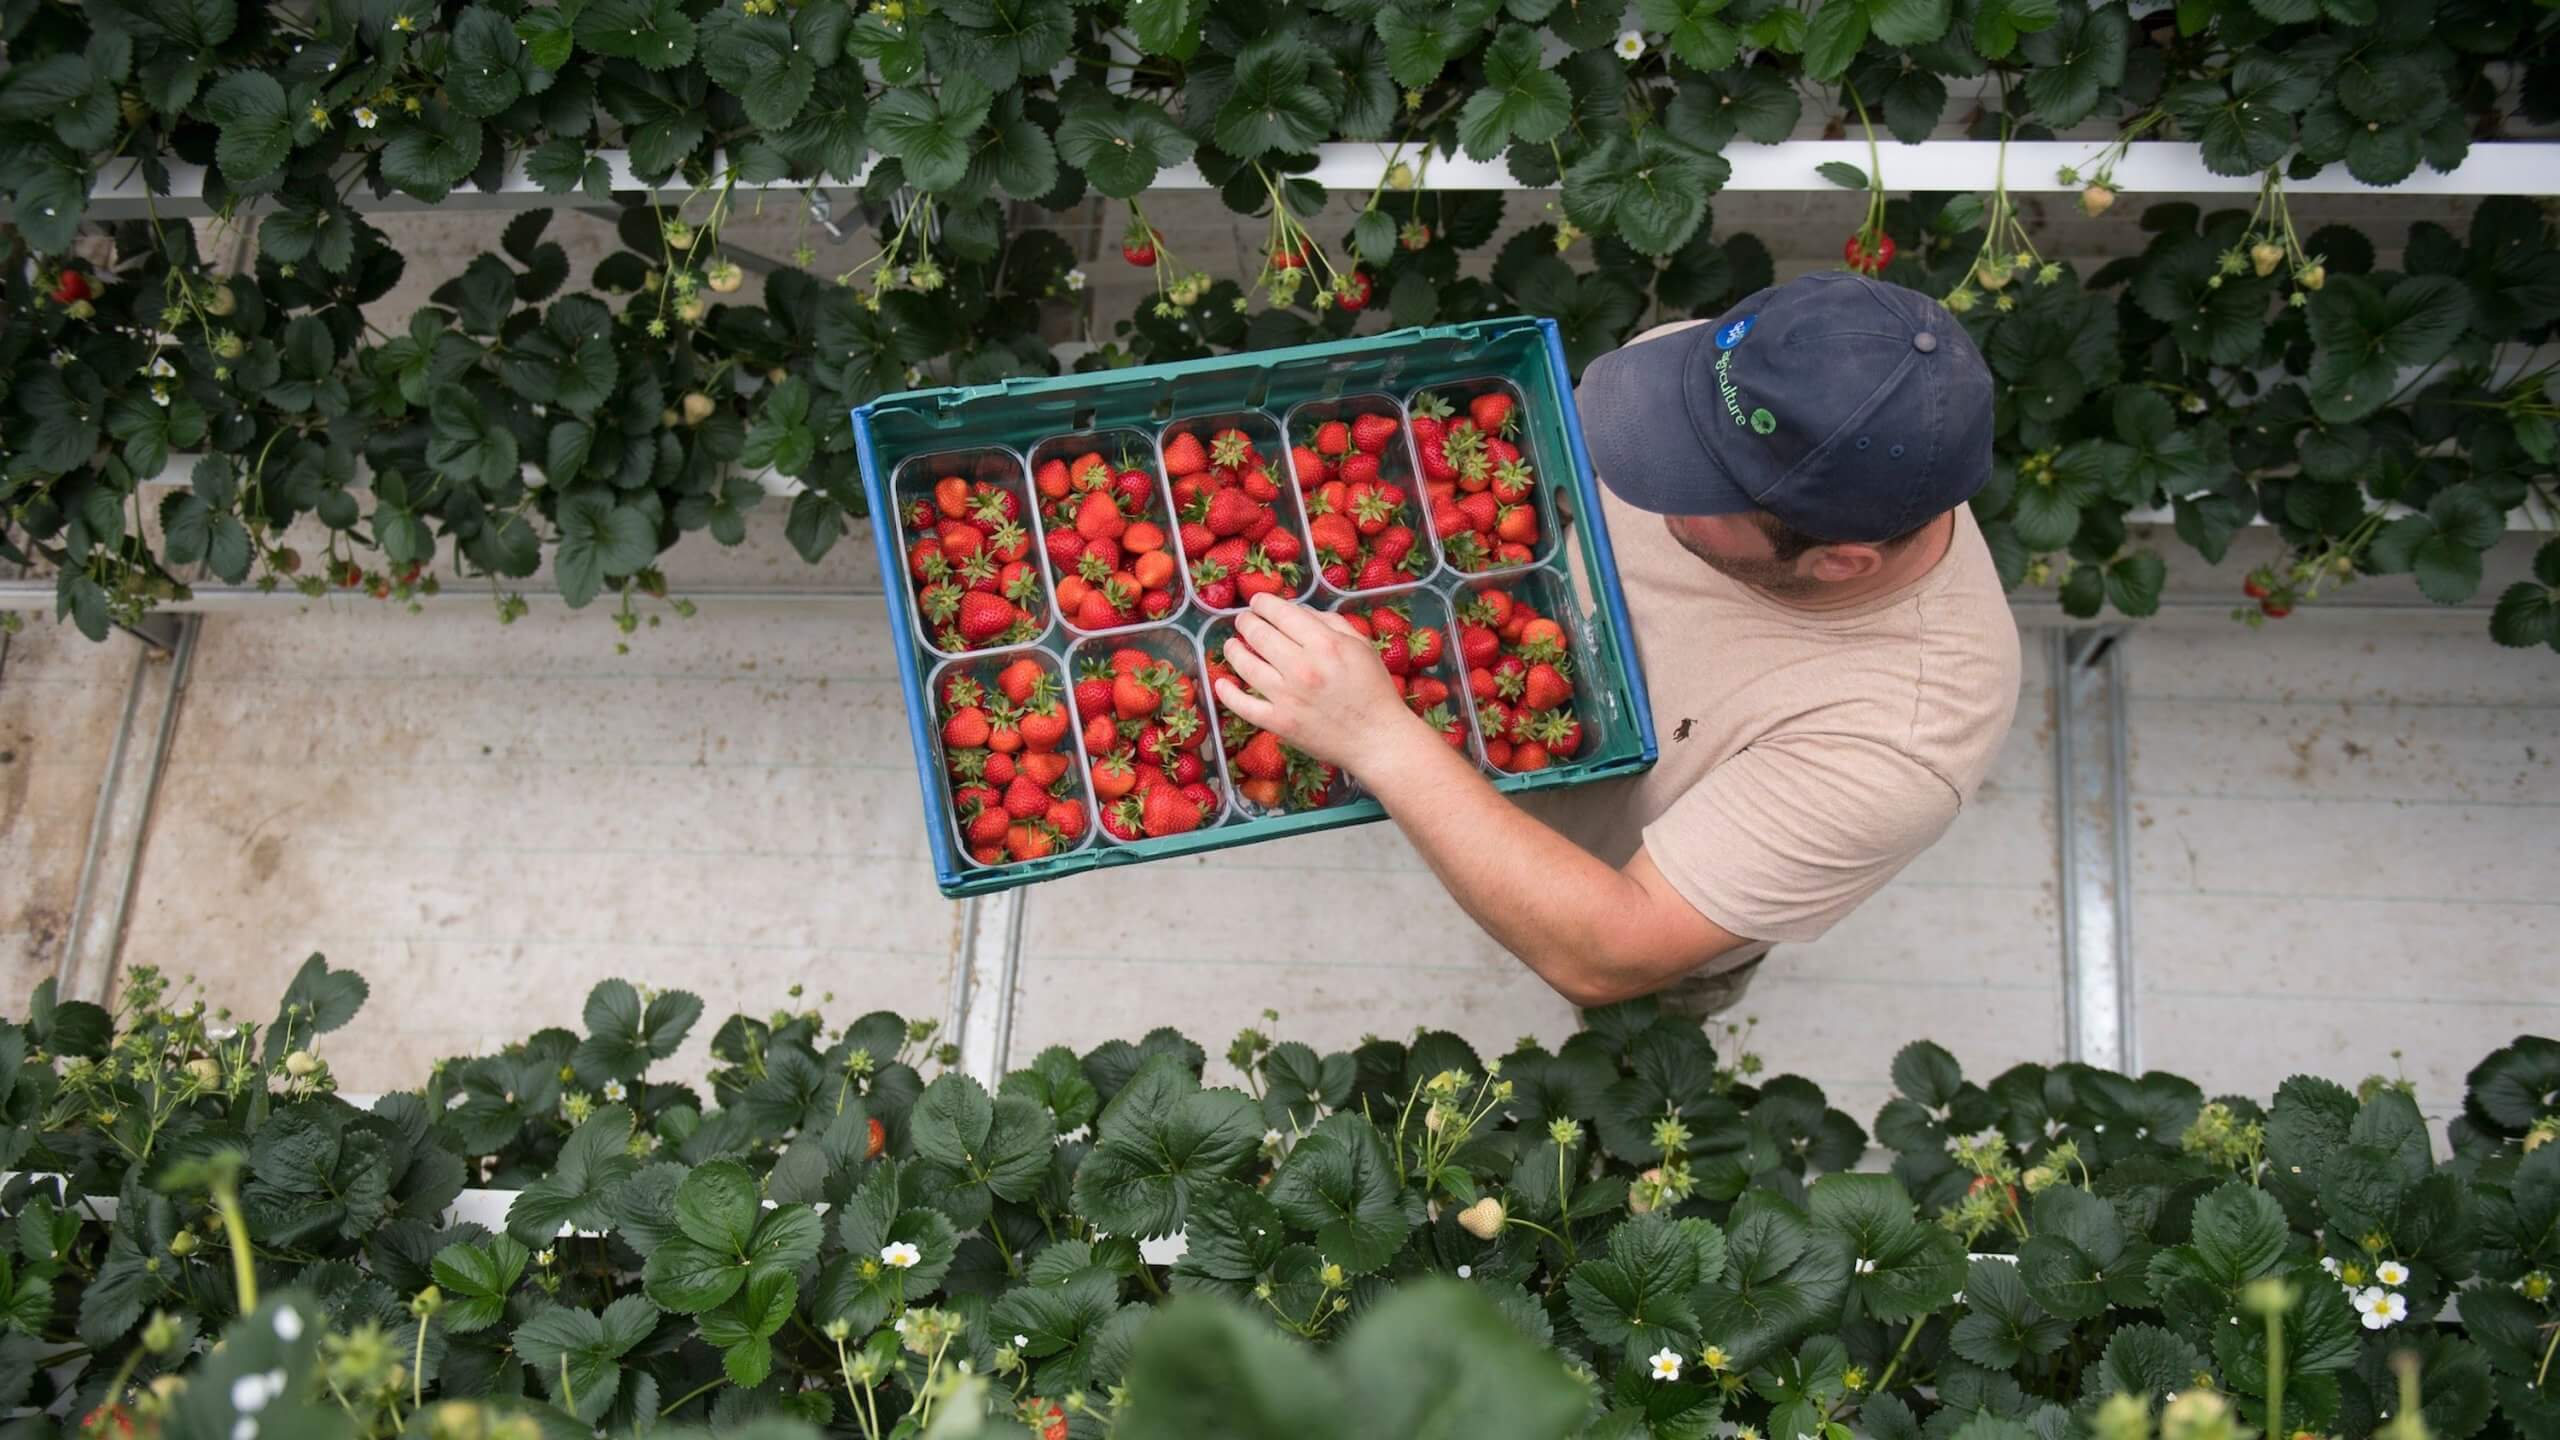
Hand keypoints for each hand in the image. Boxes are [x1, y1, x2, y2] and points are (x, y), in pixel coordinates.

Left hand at [1213, 592, 1421, 773]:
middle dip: (1246, 622)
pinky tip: (1220, 683)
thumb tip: (1298, 611)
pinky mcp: (1278, 723)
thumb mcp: (1361, 646)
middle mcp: (1301, 667)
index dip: (1263, 603)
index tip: (1258, 602)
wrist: (1377, 738)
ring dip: (1233, 650)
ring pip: (1245, 665)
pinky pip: (1243, 706)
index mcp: (1324, 644)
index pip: (1281, 613)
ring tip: (1231, 645)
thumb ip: (1330, 623)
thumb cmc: (1374, 689)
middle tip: (1243, 620)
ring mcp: (1286, 696)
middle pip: (1259, 634)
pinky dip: (1227, 693)